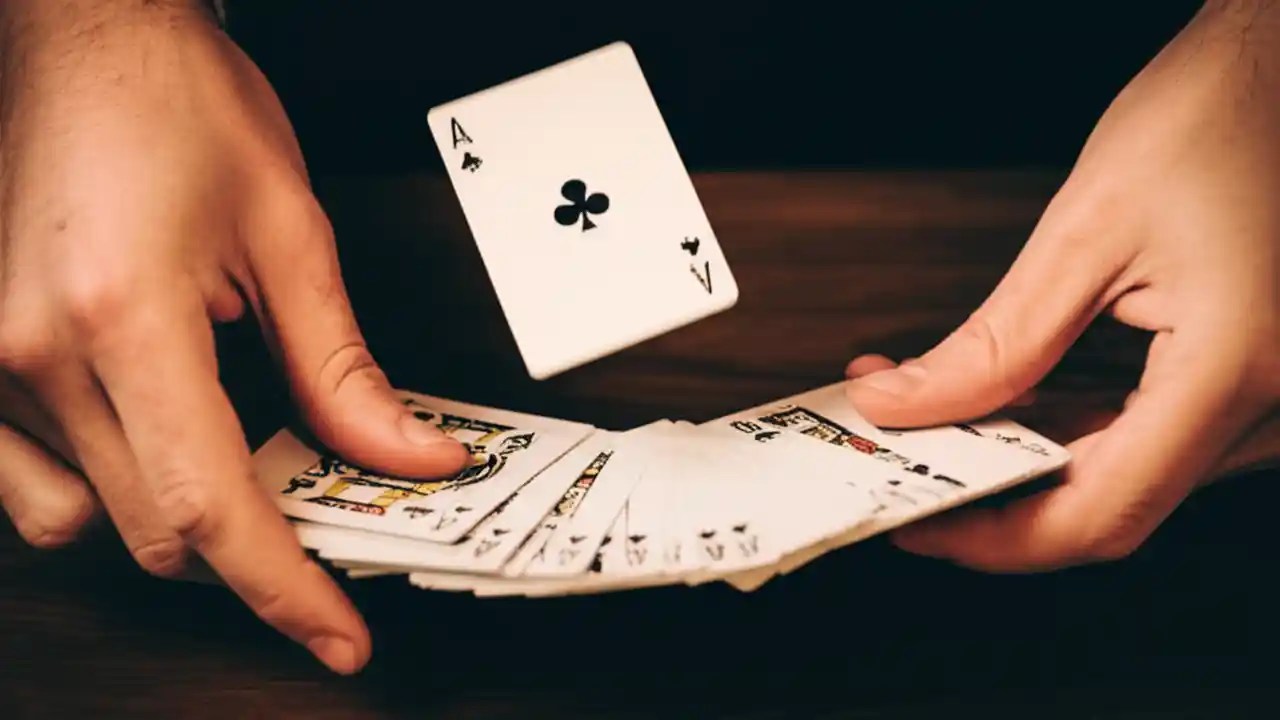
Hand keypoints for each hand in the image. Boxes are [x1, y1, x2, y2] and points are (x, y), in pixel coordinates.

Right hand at [0, 0, 469, 672]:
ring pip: (84, 521)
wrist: (84, 40)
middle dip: (248, 544)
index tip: (338, 633)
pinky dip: (96, 486)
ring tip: (219, 442)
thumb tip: (410, 457)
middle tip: (314, 508)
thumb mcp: (290, 233)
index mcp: (123, 313)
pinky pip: (23, 487)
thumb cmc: (177, 103)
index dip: (284, 588)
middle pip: (156, 530)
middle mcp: (30, 349)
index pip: (212, 504)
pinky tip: (141, 432)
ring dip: (169, 513)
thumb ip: (345, 369)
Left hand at [843, 0, 1279, 571]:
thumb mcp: (1091, 227)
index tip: (914, 519)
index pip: (1101, 512)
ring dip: (1029, 465)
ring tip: (939, 433)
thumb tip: (904, 402)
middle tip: (908, 471)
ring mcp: (1270, 393)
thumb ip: (995, 339)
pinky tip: (1011, 408)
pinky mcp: (1253, 372)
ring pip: (1132, 475)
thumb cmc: (1224, 112)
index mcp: (1236, 369)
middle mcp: (1271, 401)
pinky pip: (1156, 433)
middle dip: (996, 501)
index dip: (994, 536)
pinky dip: (1075, 431)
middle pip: (1113, 506)